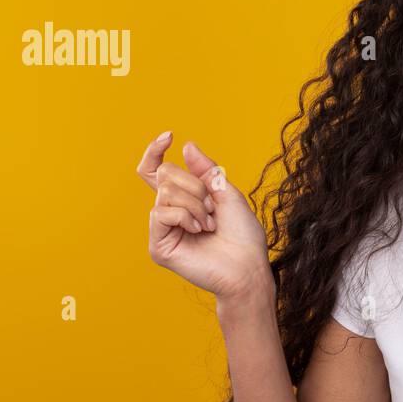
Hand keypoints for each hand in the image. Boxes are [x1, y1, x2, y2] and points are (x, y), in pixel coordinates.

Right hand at [136, 131, 270, 301]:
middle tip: (213, 208)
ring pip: (165, 193)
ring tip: (209, 224)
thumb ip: (206, 170)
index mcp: (183, 199)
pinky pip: (161, 214)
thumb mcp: (226, 193)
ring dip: (196, 205)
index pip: (156, 171)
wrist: (247, 265)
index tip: (168, 136)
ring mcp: (162, 229)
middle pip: (165, 174)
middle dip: (195, 186)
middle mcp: (169, 212)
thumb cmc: (242, 234)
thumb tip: (186, 145)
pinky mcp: (158, 245)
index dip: (154, 151)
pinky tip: (199, 231)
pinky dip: (185, 217)